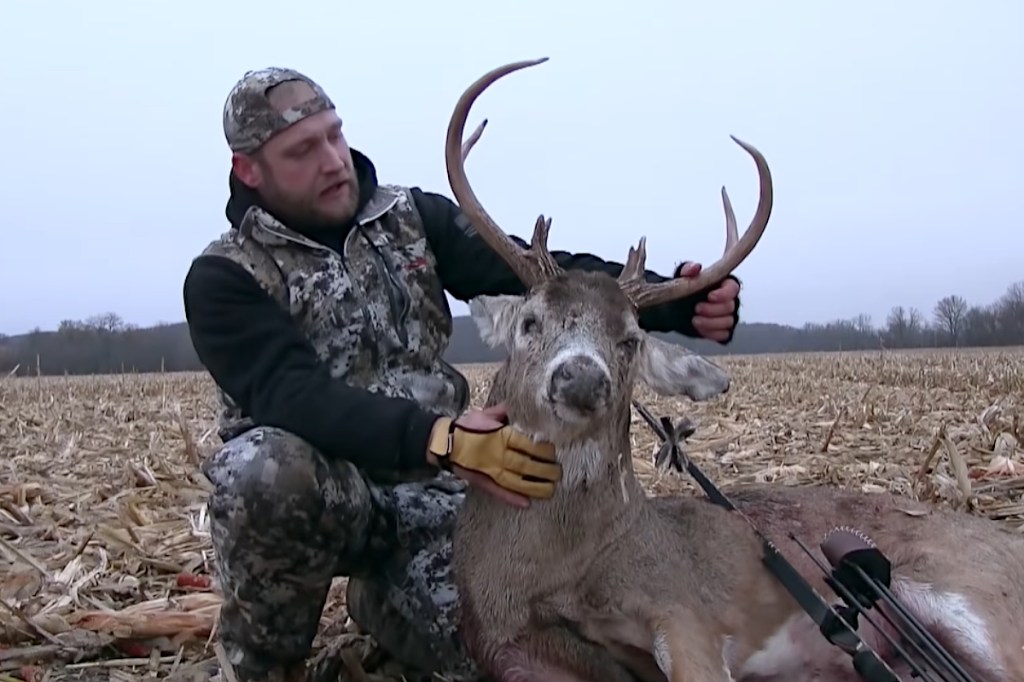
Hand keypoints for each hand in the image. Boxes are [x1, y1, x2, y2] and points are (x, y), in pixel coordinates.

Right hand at [426, 404, 559, 508]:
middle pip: (528, 463)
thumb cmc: (465, 427)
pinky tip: (527, 504)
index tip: (554, 451)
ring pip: (518, 481)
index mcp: (501, 436)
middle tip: (559, 471)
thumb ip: (503, 412)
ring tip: (552, 489)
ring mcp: (491, 470)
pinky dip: (513, 498)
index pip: (529, 444)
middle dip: (546, 469)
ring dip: (536, 486)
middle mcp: (499, 454)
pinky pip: (500, 492)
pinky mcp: (483, 482)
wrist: (443, 442)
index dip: (544, 449)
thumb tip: (520, 405)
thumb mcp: (485, 414)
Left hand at [676, 261, 739, 342]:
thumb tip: (695, 267)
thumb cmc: (683, 290)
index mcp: (723, 285)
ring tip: (695, 320)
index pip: (733, 288)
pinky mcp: (721, 330)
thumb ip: (688, 270)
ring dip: (711, 322)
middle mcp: (728, 301)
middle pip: (730, 307)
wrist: (673, 308)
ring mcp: (726, 316)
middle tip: (697, 308)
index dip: (723, 294)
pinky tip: (699, 328)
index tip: (710, 296)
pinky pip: (723, 334)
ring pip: (728, 322)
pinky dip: (711, 333)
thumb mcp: (683, 276)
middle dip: (713, 309)